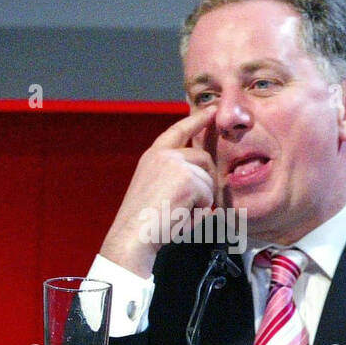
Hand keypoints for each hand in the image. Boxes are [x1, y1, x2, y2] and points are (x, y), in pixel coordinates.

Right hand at [99, 106, 218, 277]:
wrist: (133, 234)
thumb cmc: (147, 219)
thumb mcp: (158, 187)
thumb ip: (177, 173)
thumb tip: (204, 173)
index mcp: (154, 155)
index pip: (179, 130)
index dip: (197, 119)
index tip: (212, 110)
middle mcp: (164, 154)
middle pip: (204, 159)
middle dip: (205, 182)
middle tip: (187, 203)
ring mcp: (175, 164)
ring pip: (208, 180)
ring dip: (200, 200)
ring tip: (177, 211)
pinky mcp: (187, 179)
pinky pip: (208, 196)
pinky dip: (199, 211)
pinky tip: (180, 215)